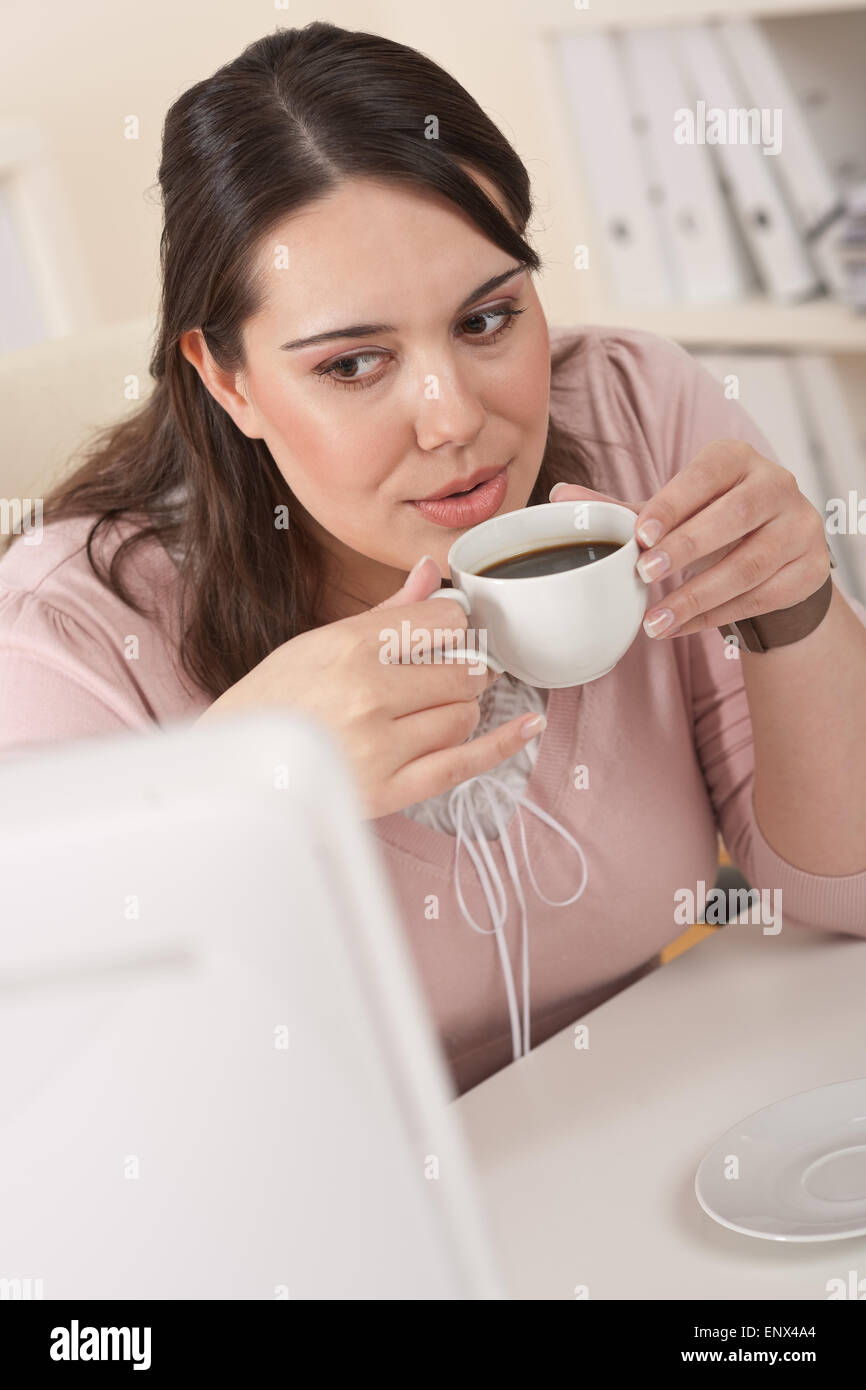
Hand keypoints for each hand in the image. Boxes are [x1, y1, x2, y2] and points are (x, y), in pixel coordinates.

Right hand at [196, 556, 544, 816]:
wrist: (240, 766)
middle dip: (462, 673)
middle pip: (462, 672)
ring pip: (464, 716)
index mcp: (350, 646)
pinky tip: (528, 726)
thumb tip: (431, 571)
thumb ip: (387, 613)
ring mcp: (381, 745)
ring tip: (428, 710)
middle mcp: (369, 693)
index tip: (448, 635)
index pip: (444, 621)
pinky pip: (464, 764)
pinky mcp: (389, 790)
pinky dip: (503, 745)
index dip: (454, 627)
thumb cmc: (276, 699)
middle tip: (442, 676)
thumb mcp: (321, 642)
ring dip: (461, 711)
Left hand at [549, 439, 829, 638]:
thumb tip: (559, 498)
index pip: (706, 473)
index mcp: (737, 459)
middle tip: (644, 576)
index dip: (674, 503)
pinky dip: (716, 617)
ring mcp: (799, 528)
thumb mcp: (671, 509)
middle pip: (734, 516)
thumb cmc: (713, 521)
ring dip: (698, 596)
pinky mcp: (810, 570)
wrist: (777, 554)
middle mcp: (776, 485)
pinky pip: (762, 598)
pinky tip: (680, 629)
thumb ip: (620, 506)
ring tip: (654, 621)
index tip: (639, 535)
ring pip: (750, 564)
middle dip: (686, 547)